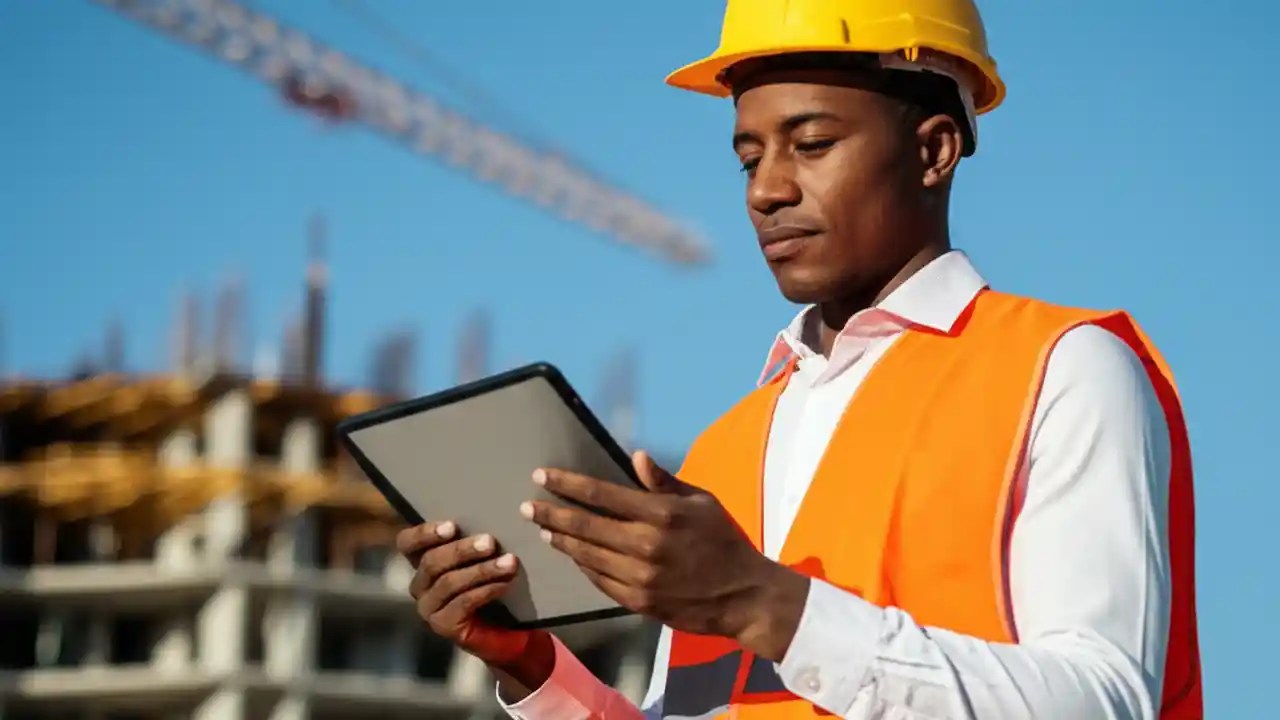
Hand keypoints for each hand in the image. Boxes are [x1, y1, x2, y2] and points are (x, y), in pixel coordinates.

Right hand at [396, 521, 553, 695]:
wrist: (507, 627)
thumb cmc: (493, 581)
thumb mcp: (483, 555)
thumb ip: (478, 537)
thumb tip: (501, 510)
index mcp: (422, 561)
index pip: (407, 543)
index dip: (424, 534)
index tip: (451, 526)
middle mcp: (420, 585)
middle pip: (431, 562)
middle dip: (462, 550)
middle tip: (490, 542)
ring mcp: (429, 608)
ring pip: (448, 583)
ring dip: (481, 570)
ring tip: (509, 562)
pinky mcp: (443, 626)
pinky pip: (463, 603)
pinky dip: (486, 591)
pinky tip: (504, 584)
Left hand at [522, 451, 809, 660]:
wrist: (744, 596)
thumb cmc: (724, 540)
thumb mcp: (702, 501)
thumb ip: (664, 482)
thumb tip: (636, 457)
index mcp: (661, 514)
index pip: (601, 494)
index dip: (567, 484)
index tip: (542, 476)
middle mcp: (645, 545)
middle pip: (585, 526)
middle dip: (552, 513)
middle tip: (528, 506)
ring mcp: (640, 578)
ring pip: (587, 555)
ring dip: (563, 540)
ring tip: (544, 528)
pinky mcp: (639, 602)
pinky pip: (600, 580)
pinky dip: (583, 566)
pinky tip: (572, 555)